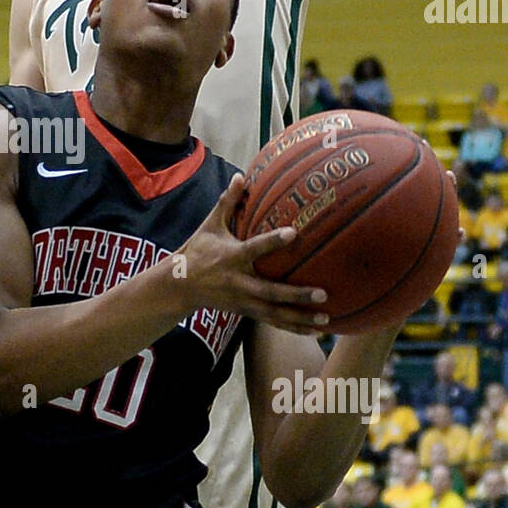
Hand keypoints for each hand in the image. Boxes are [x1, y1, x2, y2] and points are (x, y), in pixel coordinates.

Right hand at [174, 173, 330, 335]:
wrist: (180, 286)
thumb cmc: (199, 251)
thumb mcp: (210, 225)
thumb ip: (228, 202)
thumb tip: (241, 175)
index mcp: (232, 258)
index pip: (255, 248)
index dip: (273, 241)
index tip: (294, 233)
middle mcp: (239, 282)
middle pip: (271, 292)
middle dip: (296, 295)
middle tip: (322, 293)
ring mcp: (243, 301)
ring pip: (275, 313)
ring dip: (300, 318)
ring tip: (326, 319)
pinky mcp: (246, 312)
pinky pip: (273, 322)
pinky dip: (294, 327)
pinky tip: (315, 332)